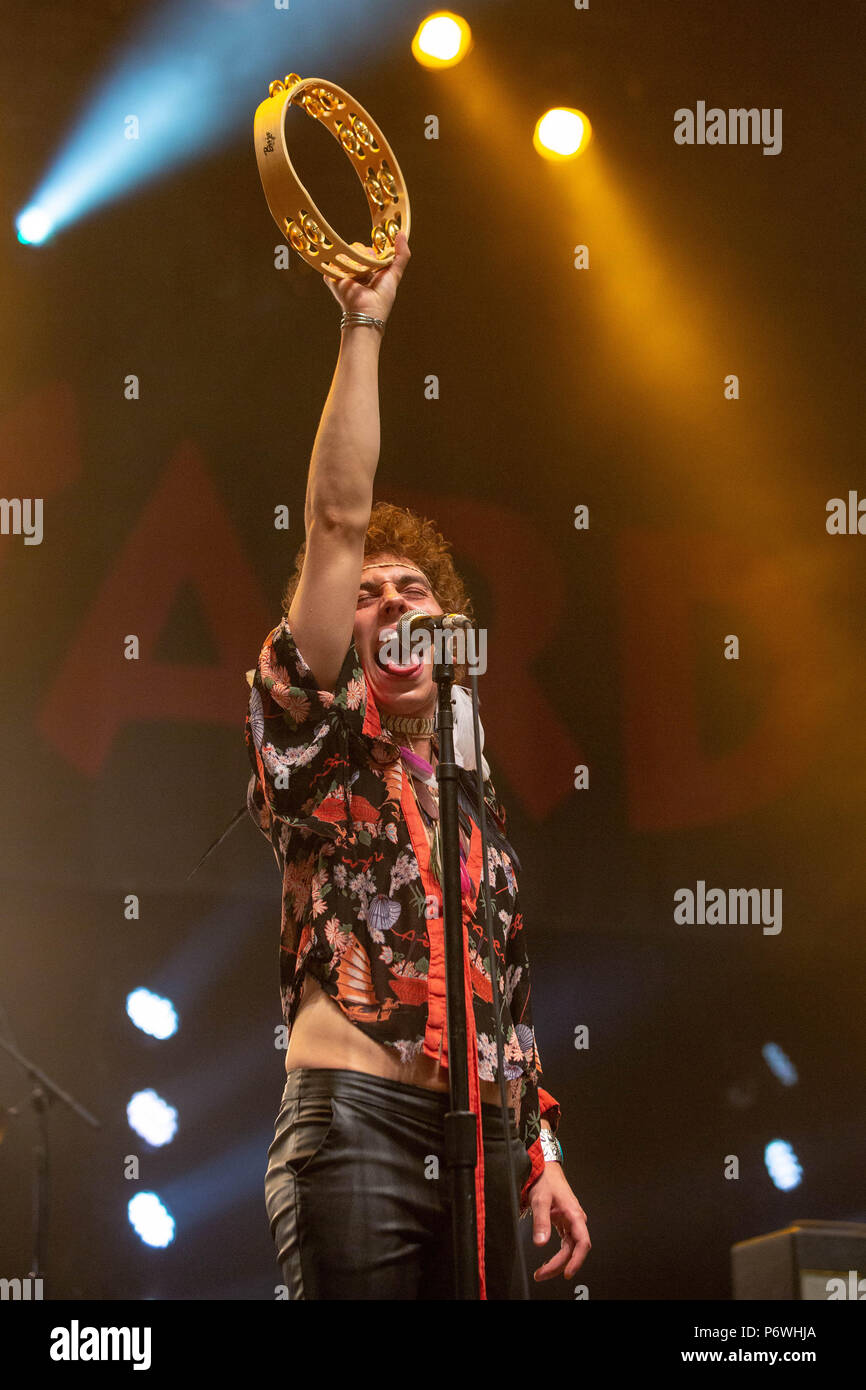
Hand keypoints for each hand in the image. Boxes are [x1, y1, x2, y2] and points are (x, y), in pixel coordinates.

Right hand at [323, 229, 410, 322]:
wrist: (367, 311)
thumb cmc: (382, 298)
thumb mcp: (395, 274)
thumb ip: (402, 255)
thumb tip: (401, 233)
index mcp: (369, 271)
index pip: (370, 252)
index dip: (375, 251)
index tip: (379, 252)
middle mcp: (355, 271)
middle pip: (359, 250)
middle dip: (367, 255)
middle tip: (370, 268)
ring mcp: (343, 273)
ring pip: (348, 252)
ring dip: (357, 259)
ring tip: (362, 272)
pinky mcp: (332, 276)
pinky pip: (336, 260)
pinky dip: (344, 263)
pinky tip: (352, 273)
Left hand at [529, 1165, 590, 1282]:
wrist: (545, 1168)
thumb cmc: (546, 1180)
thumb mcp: (541, 1200)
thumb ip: (541, 1221)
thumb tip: (541, 1242)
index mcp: (575, 1214)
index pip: (582, 1243)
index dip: (577, 1260)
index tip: (567, 1272)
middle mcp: (575, 1220)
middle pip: (573, 1250)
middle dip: (559, 1265)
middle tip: (543, 1274)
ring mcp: (570, 1222)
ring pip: (568, 1248)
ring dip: (557, 1262)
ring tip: (542, 1272)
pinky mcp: (564, 1223)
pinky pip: (564, 1243)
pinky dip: (557, 1254)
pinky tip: (548, 1261)